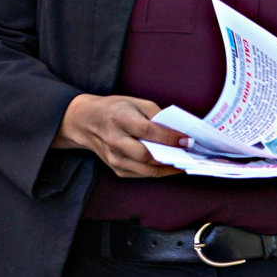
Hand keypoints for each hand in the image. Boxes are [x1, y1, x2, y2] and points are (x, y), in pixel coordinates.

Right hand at [54, 93, 185, 178]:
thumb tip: (177, 132)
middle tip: (190, 154)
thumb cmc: (114, 109)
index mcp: (119, 119)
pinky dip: (159, 171)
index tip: (188, 140)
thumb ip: (156, 115)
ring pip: (147, 169)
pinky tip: (170, 165)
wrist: (86, 121)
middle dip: (171, 156)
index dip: (170, 137)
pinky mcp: (116, 169)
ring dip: (169, 168)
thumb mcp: (135, 102)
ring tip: (185, 162)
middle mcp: (114, 140)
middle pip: (146, 155)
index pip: (147, 131)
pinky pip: (142, 173)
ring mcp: (114, 158)